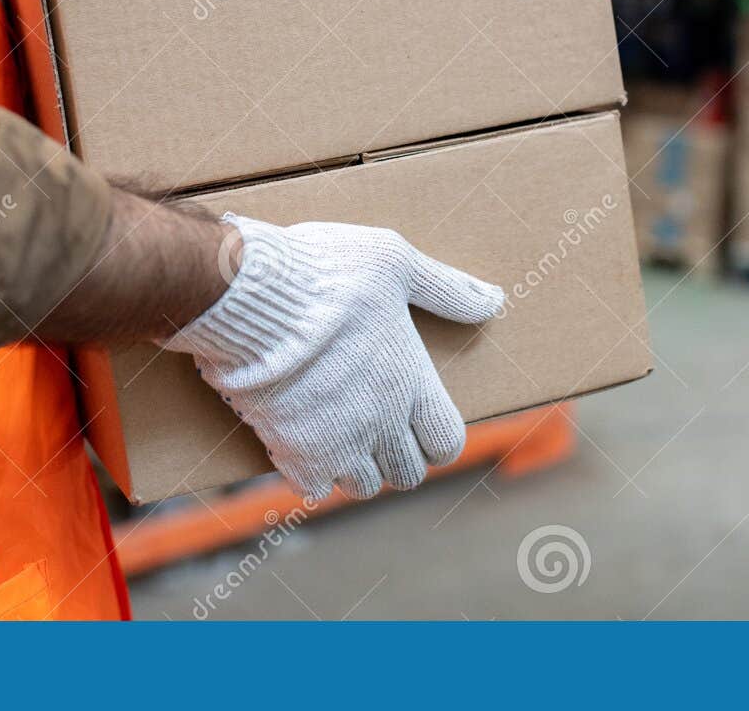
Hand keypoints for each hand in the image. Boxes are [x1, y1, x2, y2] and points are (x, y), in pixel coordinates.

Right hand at [163, 214, 505, 500]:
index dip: (435, 435)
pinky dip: (311, 472)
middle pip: (406, 472)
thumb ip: (445, 287)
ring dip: (356, 466)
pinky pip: (312, 486)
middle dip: (397, 453)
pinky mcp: (292, 449)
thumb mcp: (396, 262)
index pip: (446, 442)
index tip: (418, 419)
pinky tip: (303, 443)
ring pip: (361, 484)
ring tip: (342, 435)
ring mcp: (336, 441)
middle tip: (377, 425)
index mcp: (412, 381)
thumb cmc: (328, 272)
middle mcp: (381, 420)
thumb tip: (493, 301)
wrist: (254, 296)